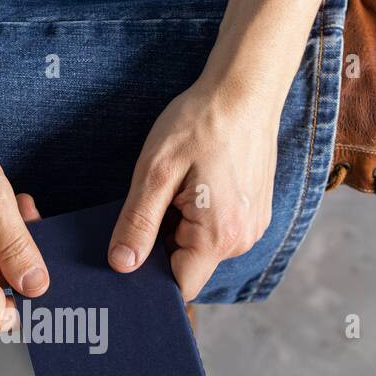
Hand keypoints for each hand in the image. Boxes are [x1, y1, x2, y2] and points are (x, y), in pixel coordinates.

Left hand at [109, 77, 278, 301]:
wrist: (246, 90)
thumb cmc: (201, 123)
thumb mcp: (156, 171)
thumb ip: (138, 222)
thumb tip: (122, 265)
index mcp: (218, 236)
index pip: (180, 285)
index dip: (151, 275)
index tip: (133, 247)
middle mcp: (241, 240)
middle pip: (189, 266)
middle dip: (163, 245)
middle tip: (154, 203)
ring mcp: (252, 227)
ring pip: (202, 248)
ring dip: (181, 228)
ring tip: (177, 187)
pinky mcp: (254, 213)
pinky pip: (217, 230)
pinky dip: (199, 216)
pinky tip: (195, 184)